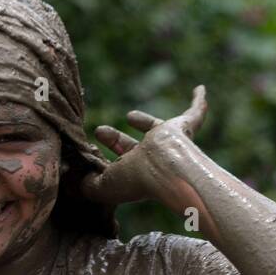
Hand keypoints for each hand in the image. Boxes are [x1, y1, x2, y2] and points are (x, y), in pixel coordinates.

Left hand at [80, 85, 207, 211]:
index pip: (116, 163)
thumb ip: (88, 184)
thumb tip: (74, 182)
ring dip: (144, 122)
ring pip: (156, 128)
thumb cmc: (137, 179)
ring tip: (130, 116)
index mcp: (133, 171)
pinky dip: (199, 102)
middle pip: (131, 146)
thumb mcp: (104, 184)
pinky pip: (194, 113)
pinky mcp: (183, 127)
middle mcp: (151, 158)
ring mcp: (168, 143)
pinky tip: (201, 90)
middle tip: (100, 131)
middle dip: (115, 139)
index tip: (91, 150)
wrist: (168, 170)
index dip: (99, 161)